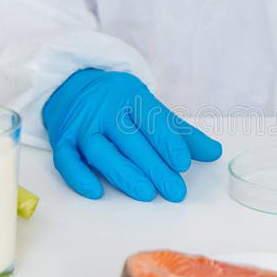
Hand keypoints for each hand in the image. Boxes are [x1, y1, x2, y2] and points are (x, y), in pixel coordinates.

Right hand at [42, 69, 221, 200]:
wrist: (72, 83)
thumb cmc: (118, 102)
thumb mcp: (149, 108)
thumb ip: (180, 133)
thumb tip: (214, 153)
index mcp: (130, 96)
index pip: (152, 120)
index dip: (168, 142)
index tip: (183, 164)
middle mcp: (104, 110)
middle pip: (131, 141)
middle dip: (154, 167)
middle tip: (174, 190)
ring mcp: (81, 126)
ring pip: (101, 152)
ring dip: (123, 174)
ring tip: (146, 194)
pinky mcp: (62, 141)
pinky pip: (67, 160)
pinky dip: (79, 177)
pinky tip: (96, 192)